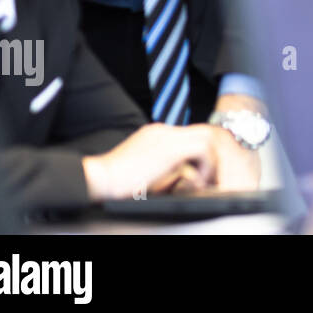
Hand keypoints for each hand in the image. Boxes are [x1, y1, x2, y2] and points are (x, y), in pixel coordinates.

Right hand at [81, 123, 219, 200]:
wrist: (100, 178)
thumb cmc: (116, 180)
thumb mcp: (142, 168)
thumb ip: (161, 164)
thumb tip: (182, 174)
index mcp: (156, 134)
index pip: (190, 135)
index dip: (201, 154)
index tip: (203, 171)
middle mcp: (163, 130)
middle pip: (203, 132)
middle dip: (211, 155)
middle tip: (211, 175)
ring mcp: (167, 136)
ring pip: (208, 139)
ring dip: (211, 161)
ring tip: (205, 180)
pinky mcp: (171, 148)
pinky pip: (204, 150)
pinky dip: (206, 166)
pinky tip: (197, 182)